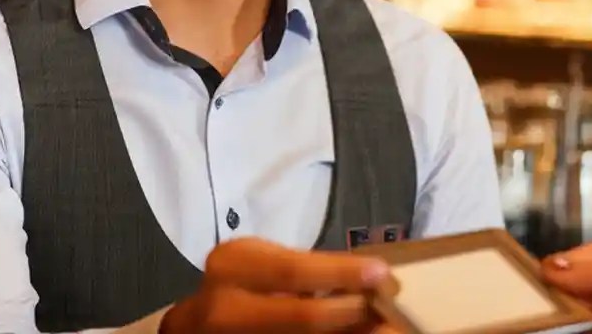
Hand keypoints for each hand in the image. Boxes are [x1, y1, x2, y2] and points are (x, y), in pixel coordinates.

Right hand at [160, 238, 400, 332]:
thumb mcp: (265, 263)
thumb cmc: (243, 285)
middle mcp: (226, 308)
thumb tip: (374, 280)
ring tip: (383, 329)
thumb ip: (310, 272)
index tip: (382, 273)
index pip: (293, 270)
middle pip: (303, 318)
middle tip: (390, 312)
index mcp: (233, 266)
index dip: (342, 273)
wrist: (201, 328)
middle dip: (353, 313)